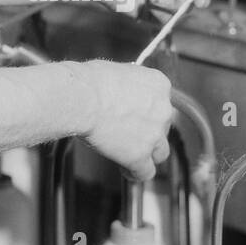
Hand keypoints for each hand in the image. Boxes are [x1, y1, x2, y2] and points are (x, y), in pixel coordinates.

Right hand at [81, 59, 173, 180]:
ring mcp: (154, 135)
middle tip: (128, 132)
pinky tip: (127, 171)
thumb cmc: (90, 81)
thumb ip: (129, 85)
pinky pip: (146, 172)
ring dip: (148, 153)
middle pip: (162, 126)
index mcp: (159, 85)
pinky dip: (136, 173)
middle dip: (147, 131)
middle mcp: (163, 109)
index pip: (162, 102)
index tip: (135, 114)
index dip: (147, 110)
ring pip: (161, 152)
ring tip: (131, 154)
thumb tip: (122, 92)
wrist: (83, 98)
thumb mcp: (118, 71)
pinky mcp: (139, 155)